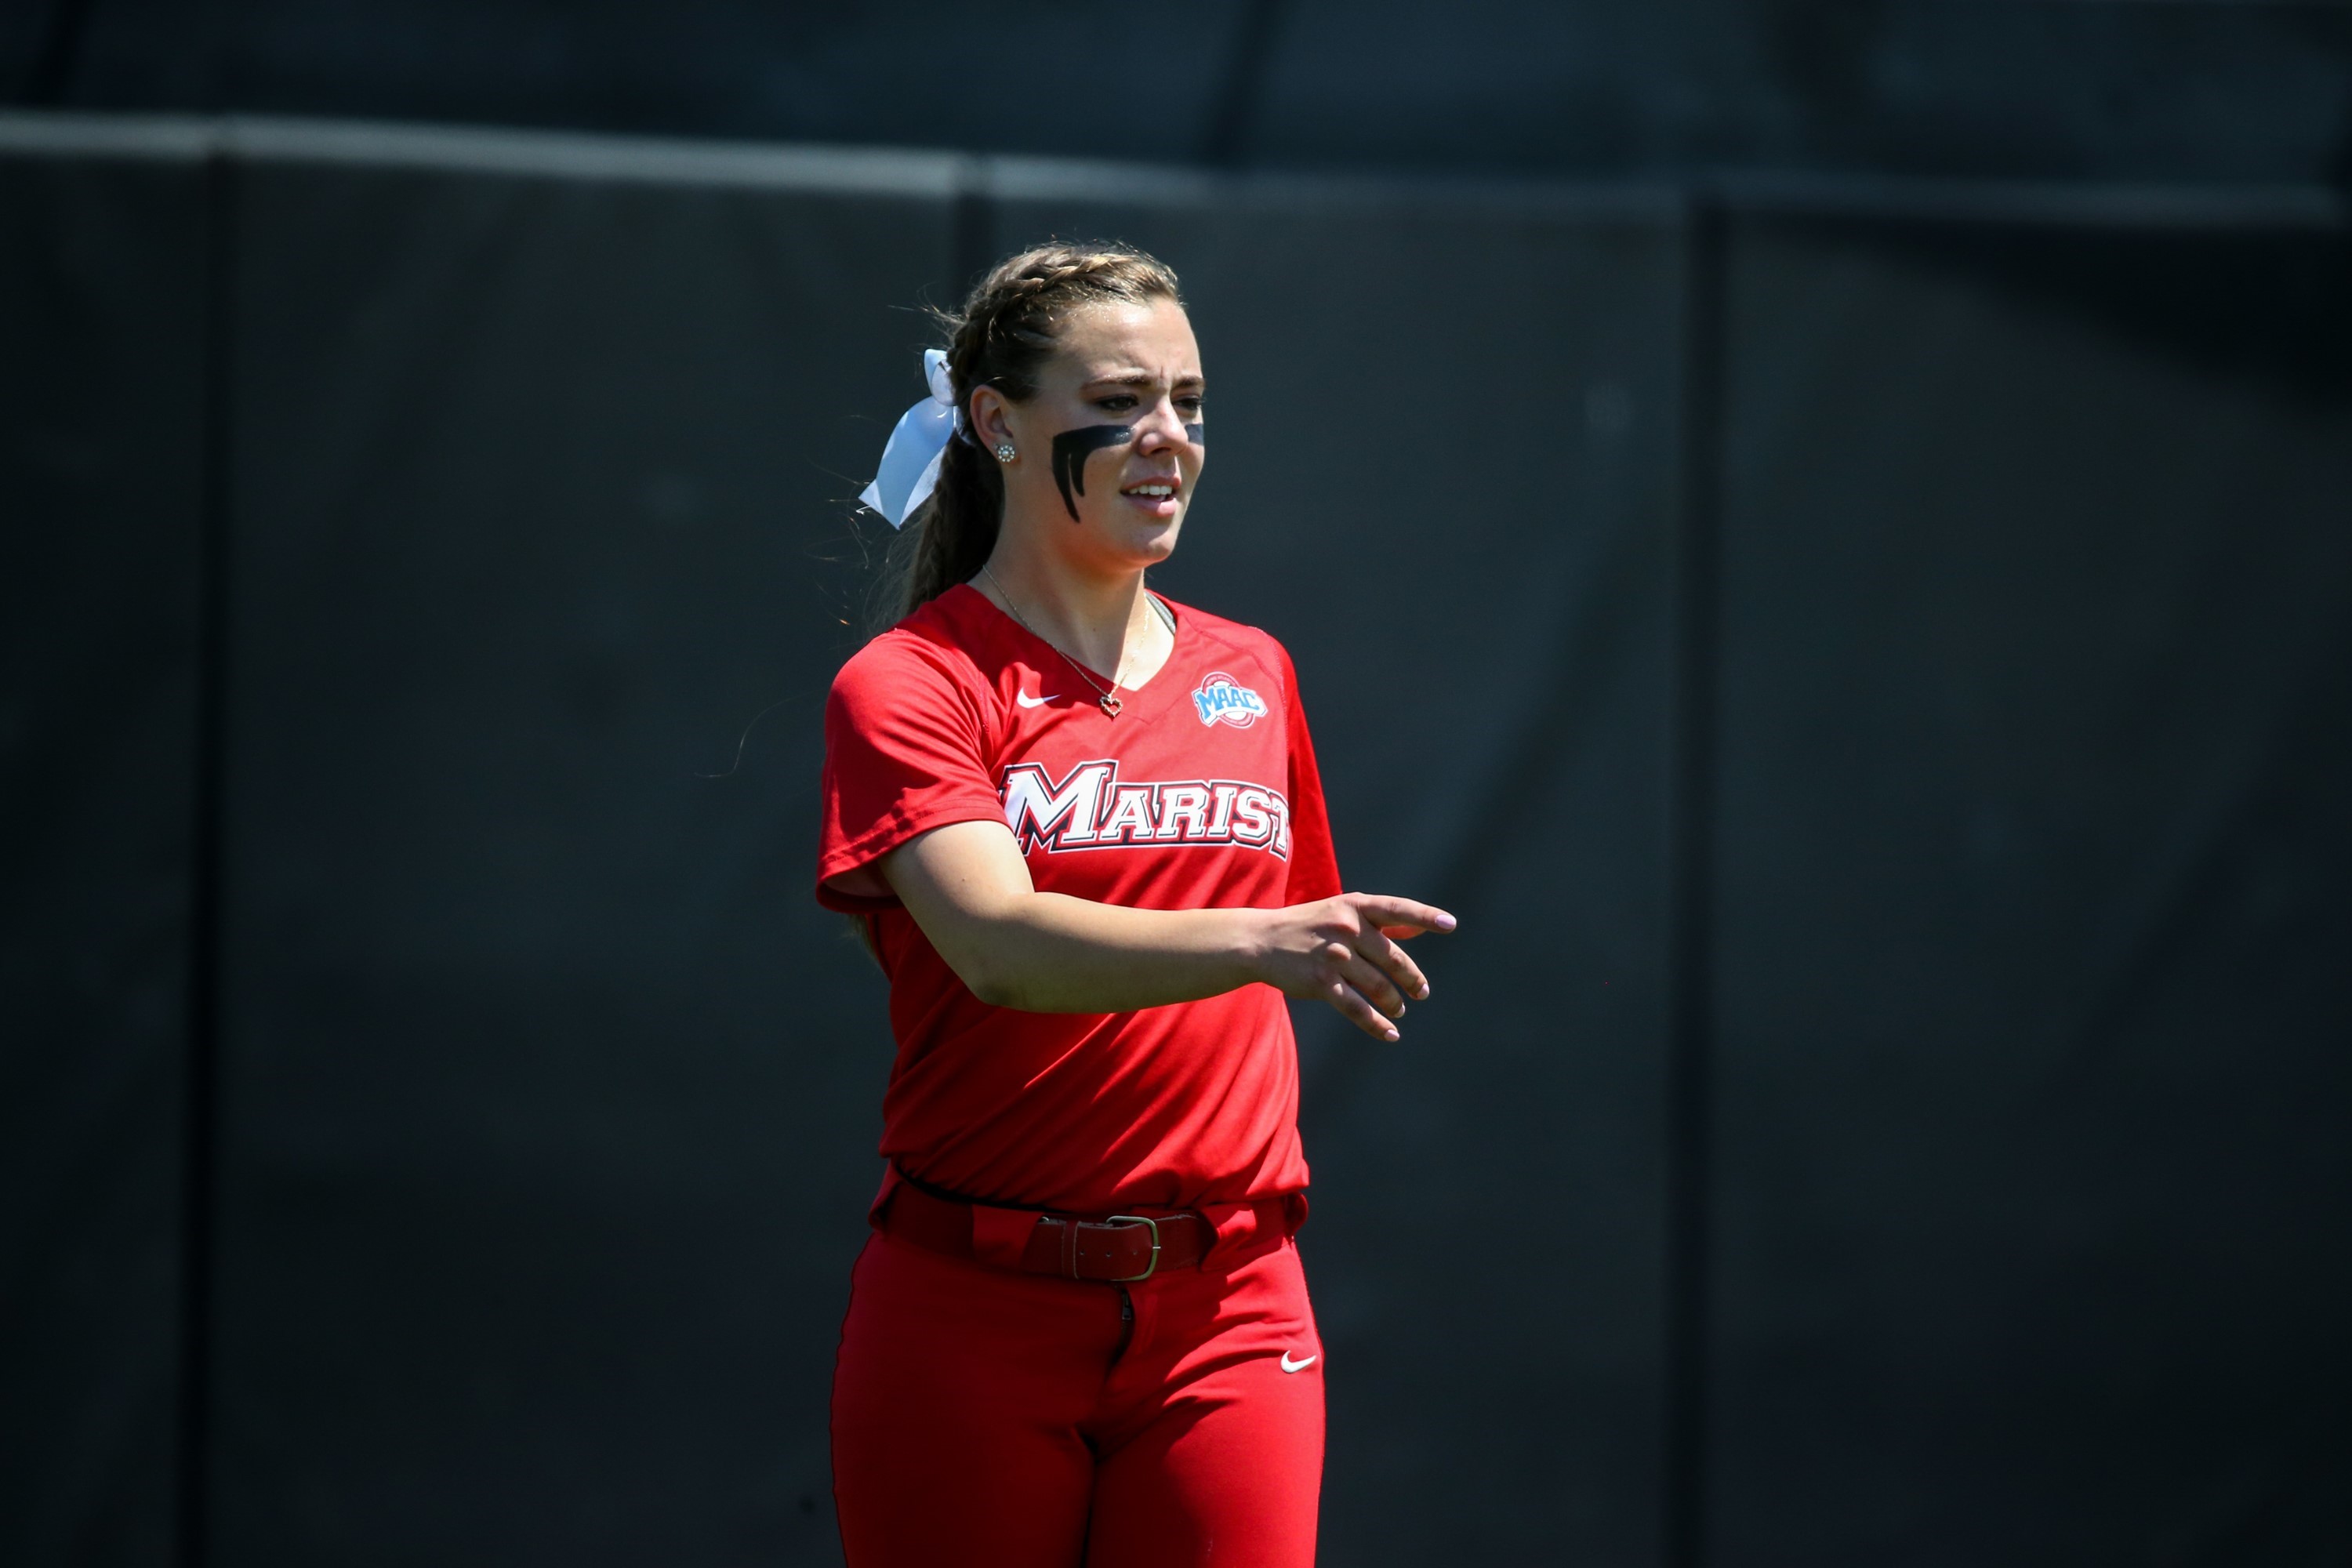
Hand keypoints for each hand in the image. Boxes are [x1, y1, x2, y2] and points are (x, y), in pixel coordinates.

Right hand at [1251, 893, 1456, 1041]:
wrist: (1261, 941)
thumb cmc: (1309, 925)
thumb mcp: (1342, 912)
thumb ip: (1379, 921)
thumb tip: (1418, 927)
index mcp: (1355, 906)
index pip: (1397, 909)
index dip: (1426, 917)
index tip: (1451, 925)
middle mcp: (1346, 928)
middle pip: (1393, 959)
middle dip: (1412, 980)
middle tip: (1421, 992)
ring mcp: (1333, 956)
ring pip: (1378, 986)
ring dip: (1395, 1003)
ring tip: (1400, 1009)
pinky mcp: (1321, 983)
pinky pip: (1357, 1008)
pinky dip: (1377, 1024)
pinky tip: (1390, 1033)